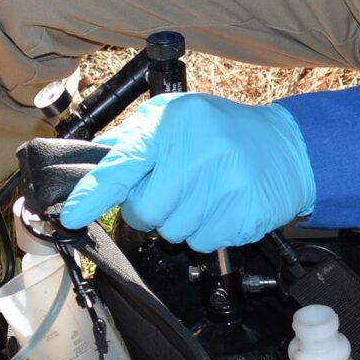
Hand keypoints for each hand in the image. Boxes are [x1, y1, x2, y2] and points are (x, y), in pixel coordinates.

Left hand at [56, 92, 316, 250]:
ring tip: (202, 193)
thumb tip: (92, 161)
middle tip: (170, 190)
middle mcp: (196, 152)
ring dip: (179, 221)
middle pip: (144, 211)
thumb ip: (134, 139)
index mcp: (171, 124)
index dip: (93, 194)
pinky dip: (205, 231)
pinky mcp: (242, 214)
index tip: (73, 215)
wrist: (286, 148)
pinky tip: (219, 207)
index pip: (122, 164)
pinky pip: (202, 243)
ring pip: (172, 232)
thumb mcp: (176, 117)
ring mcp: (222, 184)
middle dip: (148, 210)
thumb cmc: (220, 131)